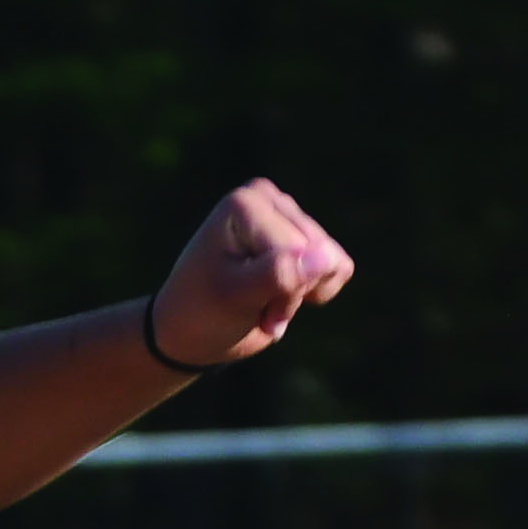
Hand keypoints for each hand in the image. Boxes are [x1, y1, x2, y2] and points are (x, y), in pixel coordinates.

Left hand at [150, 181, 353, 368]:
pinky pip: (339, 266)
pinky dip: (317, 291)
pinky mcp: (305, 236)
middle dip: (289, 295)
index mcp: (247, 203)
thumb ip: (279, 275)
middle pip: (316, 254)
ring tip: (261, 301)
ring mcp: (289, 216)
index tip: (242, 303)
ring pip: (330, 262)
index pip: (294, 250)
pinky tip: (282, 296)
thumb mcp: (235, 298)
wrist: (188, 329)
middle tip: (251, 305)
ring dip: (299, 297)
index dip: (280, 291)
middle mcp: (271, 198)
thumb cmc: (202, 313)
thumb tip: (325, 257)